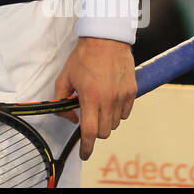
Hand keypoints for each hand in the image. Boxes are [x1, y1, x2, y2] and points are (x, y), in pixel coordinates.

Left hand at [53, 37, 136, 160]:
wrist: (106, 39)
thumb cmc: (83, 57)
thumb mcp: (65, 76)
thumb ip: (61, 99)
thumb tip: (69, 116)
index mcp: (90, 98)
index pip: (90, 132)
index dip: (86, 147)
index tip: (84, 154)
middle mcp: (108, 100)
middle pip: (104, 132)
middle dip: (95, 130)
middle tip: (89, 116)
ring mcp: (122, 97)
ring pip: (115, 123)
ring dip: (106, 120)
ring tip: (99, 103)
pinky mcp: (132, 92)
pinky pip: (125, 113)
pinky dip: (117, 112)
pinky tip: (110, 99)